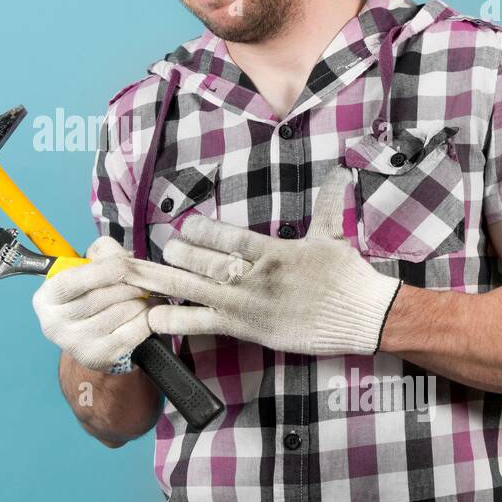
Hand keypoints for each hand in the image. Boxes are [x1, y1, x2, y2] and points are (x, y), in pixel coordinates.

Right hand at [32, 235, 154, 371]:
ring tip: (144, 296)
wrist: (90, 339)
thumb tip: (125, 257)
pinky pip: (132, 332)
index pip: (73, 281)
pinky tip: (145, 312)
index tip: (127, 265)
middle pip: (100, 298)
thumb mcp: (88, 268)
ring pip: (120, 312)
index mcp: (46, 298)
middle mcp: (54, 324)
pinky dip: (145, 318)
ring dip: (139, 301)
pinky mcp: (98, 358)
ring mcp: (75, 344)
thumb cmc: (89, 296)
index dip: (104, 270)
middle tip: (145, 280)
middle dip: (129, 285)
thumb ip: (104, 253)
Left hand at [122, 165, 400, 355]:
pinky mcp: (249, 330)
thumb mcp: (333, 236)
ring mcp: (249, 306)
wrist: (365, 317)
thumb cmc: (347, 276)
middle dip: (177, 255)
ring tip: (136, 278)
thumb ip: (327, 203)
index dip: (201, 231)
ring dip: (165, 283)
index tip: (184, 227)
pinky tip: (154, 318)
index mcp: (273, 251)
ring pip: (197, 292)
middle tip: (159, 248)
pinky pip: (206, 324)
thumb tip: (340, 171)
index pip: (228, 237)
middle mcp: (256, 277)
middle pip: (205, 263)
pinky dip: (178, 321)